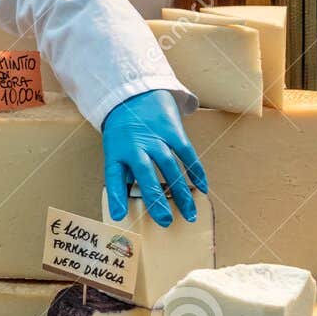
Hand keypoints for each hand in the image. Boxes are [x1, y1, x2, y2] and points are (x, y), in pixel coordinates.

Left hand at [101, 89, 208, 225]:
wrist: (134, 95)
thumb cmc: (124, 133)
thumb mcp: (116, 151)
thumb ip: (124, 175)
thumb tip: (128, 203)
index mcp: (116, 152)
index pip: (114, 177)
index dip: (116, 197)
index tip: (119, 216)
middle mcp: (136, 145)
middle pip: (145, 173)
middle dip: (155, 197)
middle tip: (164, 220)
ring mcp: (156, 137)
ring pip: (170, 166)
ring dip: (180, 192)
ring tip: (188, 214)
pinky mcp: (173, 130)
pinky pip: (186, 153)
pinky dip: (196, 171)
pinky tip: (202, 188)